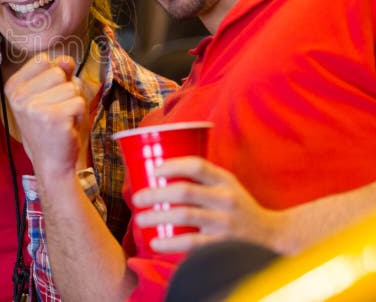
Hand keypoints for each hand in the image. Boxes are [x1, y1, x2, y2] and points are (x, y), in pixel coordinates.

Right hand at [3, 54, 90, 179]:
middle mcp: (18, 96)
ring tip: (63, 119)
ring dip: (74, 103)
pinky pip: (79, 102)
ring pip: (72, 87)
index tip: (46, 97)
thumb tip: (66, 59)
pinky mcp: (52, 118)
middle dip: (66, 90)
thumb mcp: (48, 94)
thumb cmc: (51, 126)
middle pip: (58, 72)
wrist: (52, 162)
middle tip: (57, 111)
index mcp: (12, 87)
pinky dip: (80, 115)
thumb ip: (56, 72)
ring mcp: (33, 107)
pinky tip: (68, 127)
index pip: (43, 60)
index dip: (54, 77)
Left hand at [131, 157, 282, 253]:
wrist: (272, 237)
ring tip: (140, 218)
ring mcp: (225, 222)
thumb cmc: (238, 207)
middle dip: (155, 193)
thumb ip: (201, 179)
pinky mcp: (223, 245)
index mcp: (225, 181)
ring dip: (156, 216)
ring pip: (184, 215)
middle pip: (184, 191)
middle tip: (137, 198)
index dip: (172, 165)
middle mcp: (226, 199)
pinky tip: (156, 243)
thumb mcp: (227, 186)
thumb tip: (156, 173)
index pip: (197, 165)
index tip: (153, 171)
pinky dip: (170, 244)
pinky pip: (191, 244)